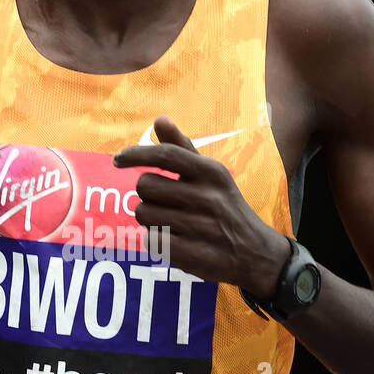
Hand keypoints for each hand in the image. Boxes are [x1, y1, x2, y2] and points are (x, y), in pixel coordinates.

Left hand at [113, 114, 289, 291]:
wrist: (255, 253)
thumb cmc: (225, 207)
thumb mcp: (212, 175)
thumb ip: (183, 148)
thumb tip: (159, 119)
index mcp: (211, 172)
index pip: (165, 155)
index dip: (136, 154)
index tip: (117, 160)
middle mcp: (207, 197)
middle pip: (145, 186)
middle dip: (148, 195)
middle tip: (166, 203)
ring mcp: (200, 227)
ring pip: (144, 214)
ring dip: (151, 219)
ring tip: (173, 223)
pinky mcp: (192, 254)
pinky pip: (150, 240)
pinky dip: (156, 241)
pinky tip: (175, 240)